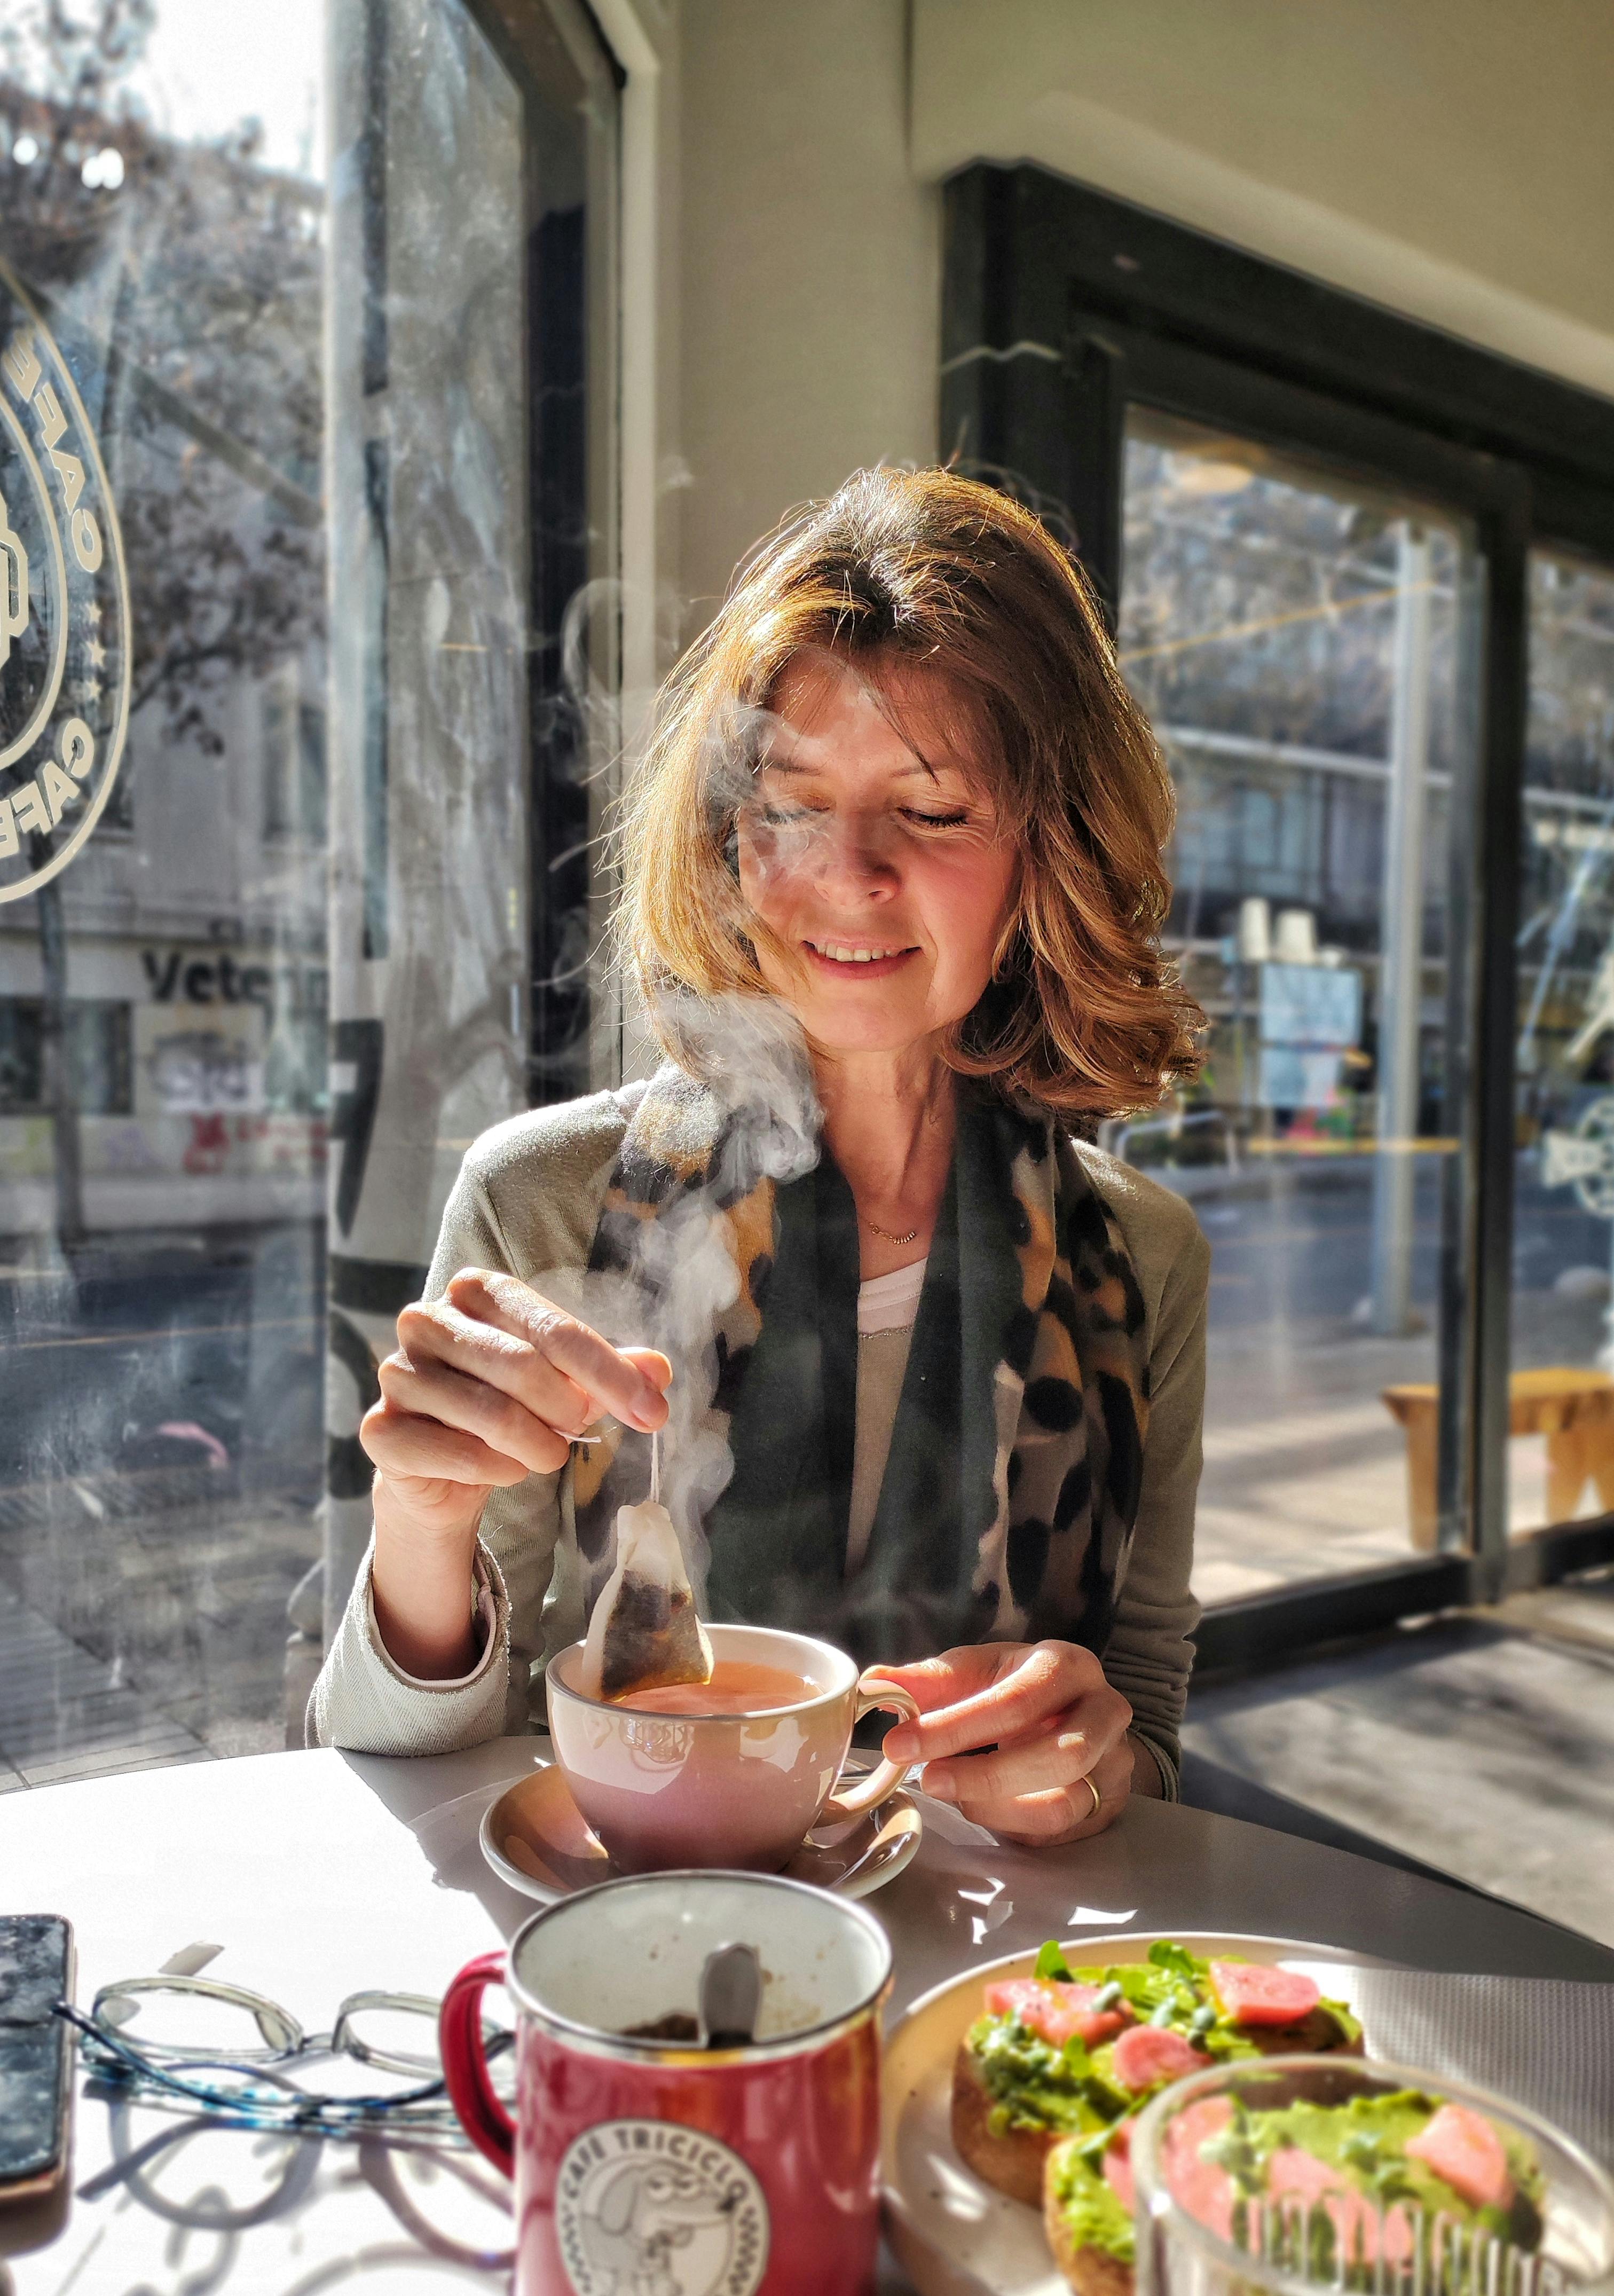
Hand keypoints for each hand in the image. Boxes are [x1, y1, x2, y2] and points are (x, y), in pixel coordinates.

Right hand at [362, 1268, 671, 1546]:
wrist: (444, 1465)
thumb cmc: (511, 1404)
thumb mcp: (568, 1382)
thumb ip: (612, 1372)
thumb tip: (658, 1372)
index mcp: (475, 1290)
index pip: (555, 1329)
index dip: (610, 1375)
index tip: (653, 1414)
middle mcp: (426, 1320)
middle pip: (524, 1368)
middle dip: (569, 1411)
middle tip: (577, 1434)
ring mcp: (397, 1374)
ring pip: (493, 1415)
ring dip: (538, 1446)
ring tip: (547, 1454)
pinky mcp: (381, 1430)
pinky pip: (459, 1455)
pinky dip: (499, 1470)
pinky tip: (506, 1468)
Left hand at [872, 1641, 1134, 1845]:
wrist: (1074, 1712)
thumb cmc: (1016, 1688)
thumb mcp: (975, 1673)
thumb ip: (928, 1680)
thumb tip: (875, 1683)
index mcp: (1067, 1665)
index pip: (1016, 1701)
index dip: (954, 1726)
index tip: (900, 1743)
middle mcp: (1104, 1710)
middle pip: (1055, 1754)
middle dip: (981, 1775)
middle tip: (925, 1779)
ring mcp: (1114, 1762)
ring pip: (1060, 1802)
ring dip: (994, 1804)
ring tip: (952, 1791)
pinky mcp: (1108, 1805)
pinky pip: (1059, 1830)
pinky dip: (1011, 1824)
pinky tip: (982, 1805)